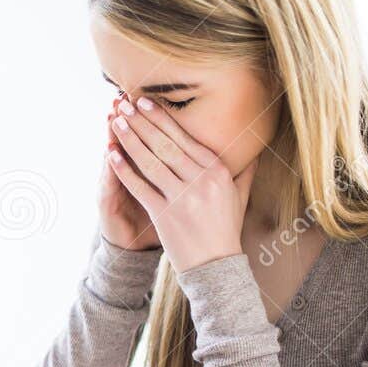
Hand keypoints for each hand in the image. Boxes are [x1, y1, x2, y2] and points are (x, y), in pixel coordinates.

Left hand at [107, 96, 256, 271]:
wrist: (216, 265)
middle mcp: (201, 181)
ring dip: (130, 140)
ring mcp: (182, 198)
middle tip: (125, 103)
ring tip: (116, 122)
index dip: (162, 118)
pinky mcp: (165, 215)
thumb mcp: (239, 195)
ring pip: (151, 161)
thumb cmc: (225, 228)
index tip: (145, 101)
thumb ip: (244, 169)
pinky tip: (112, 155)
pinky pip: (140, 187)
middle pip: (165, 144)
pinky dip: (125, 170)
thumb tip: (256, 149)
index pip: (184, 137)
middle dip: (142, 122)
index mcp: (218, 171)